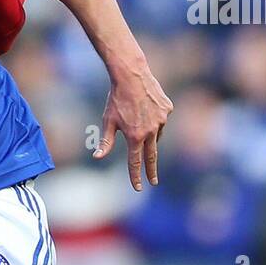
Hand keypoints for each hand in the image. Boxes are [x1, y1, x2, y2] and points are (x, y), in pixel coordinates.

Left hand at [94, 66, 172, 189]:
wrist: (132, 76)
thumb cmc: (116, 99)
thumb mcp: (108, 121)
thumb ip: (106, 141)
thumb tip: (97, 157)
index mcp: (135, 136)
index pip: (135, 162)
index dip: (135, 176)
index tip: (137, 188)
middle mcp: (151, 131)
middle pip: (151, 156)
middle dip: (152, 171)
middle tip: (154, 182)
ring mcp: (162, 120)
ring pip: (156, 135)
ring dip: (148, 136)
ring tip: (138, 121)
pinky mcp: (167, 110)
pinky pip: (161, 120)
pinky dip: (154, 120)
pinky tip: (146, 109)